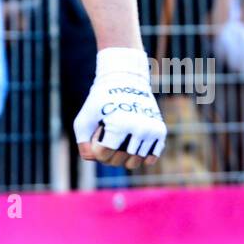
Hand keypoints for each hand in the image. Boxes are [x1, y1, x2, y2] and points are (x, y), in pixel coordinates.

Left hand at [74, 47, 165, 169]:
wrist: (126, 81)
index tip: (96, 138)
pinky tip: (132, 145)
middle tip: (106, 141)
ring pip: (135, 163)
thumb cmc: (101, 101)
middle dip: (108, 155)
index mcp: (118, 124)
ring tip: (118, 142)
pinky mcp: (160, 131)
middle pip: (119, 162)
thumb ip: (82, 142)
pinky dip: (141, 157)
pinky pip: (150, 158)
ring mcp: (151, 131)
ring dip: (124, 157)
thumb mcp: (85, 117)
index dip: (96, 150)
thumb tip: (92, 158)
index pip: (103, 155)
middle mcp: (138, 128)